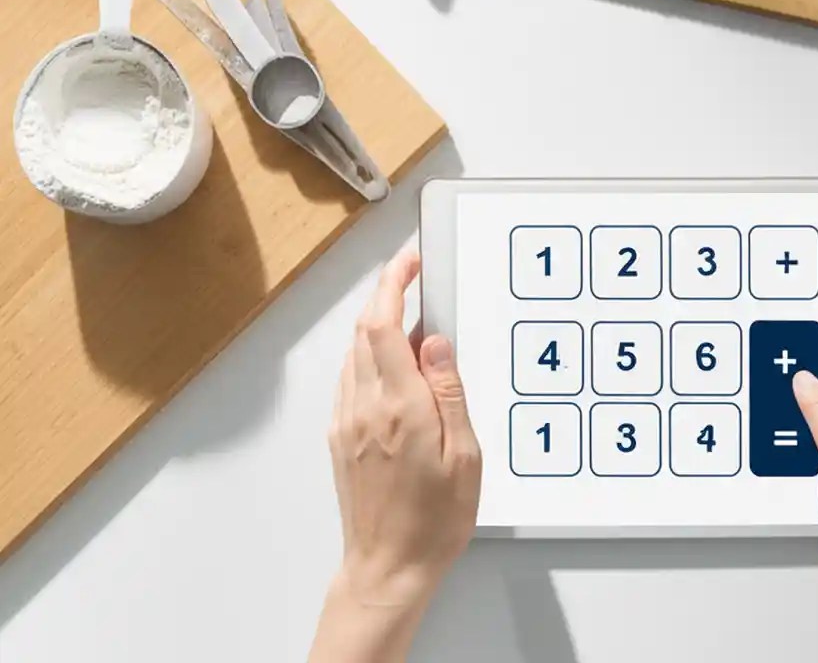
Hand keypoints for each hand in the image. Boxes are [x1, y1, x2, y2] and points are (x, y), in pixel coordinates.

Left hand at [329, 245, 481, 603]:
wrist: (388, 567)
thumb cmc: (433, 521)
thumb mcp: (464, 455)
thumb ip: (450, 392)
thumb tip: (438, 343)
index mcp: (400, 407)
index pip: (385, 325)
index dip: (393, 284)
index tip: (408, 262)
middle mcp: (364, 408)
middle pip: (364, 332)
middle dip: (386, 298)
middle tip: (414, 282)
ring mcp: (347, 422)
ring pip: (354, 354)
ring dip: (378, 329)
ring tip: (416, 331)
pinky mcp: (340, 437)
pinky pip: (351, 381)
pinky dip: (371, 360)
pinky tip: (396, 371)